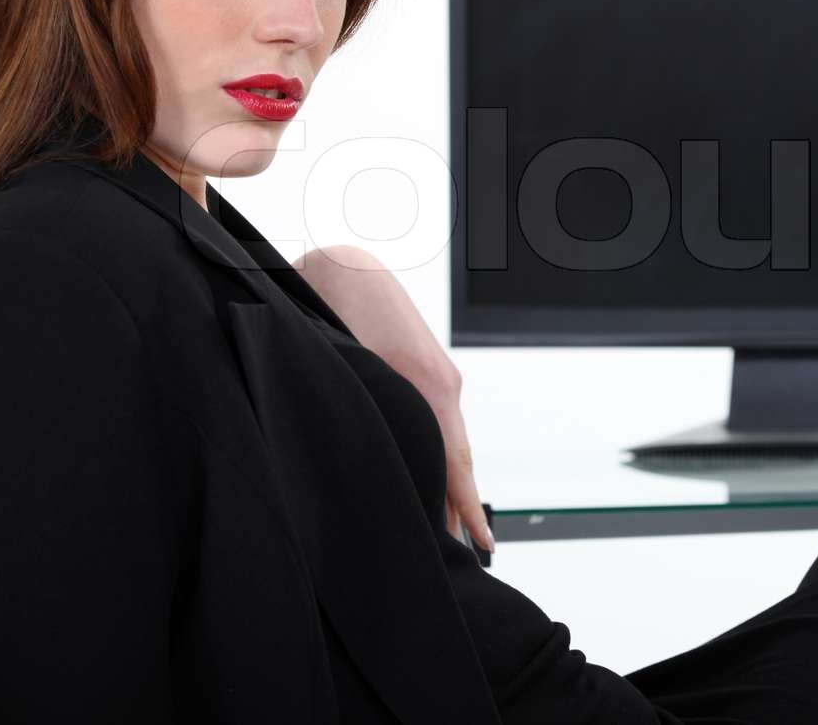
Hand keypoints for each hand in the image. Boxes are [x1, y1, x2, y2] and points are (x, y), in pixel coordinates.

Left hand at [292, 246, 496, 552]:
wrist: (345, 265)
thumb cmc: (338, 305)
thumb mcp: (350, 361)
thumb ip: (370, 408)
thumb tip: (381, 459)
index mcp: (429, 385)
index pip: (456, 460)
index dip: (466, 505)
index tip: (479, 542)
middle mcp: (443, 383)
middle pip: (459, 456)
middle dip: (464, 504)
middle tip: (467, 551)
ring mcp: (439, 376)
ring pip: (449, 439)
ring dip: (451, 479)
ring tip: (452, 525)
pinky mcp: (427, 371)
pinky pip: (440, 421)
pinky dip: (441, 452)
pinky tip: (431, 473)